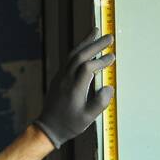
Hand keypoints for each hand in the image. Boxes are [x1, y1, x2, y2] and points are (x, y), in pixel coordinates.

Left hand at [32, 28, 115, 148]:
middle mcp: (65, 80)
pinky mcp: (58, 78)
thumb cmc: (69, 124)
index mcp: (74, 89)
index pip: (87, 68)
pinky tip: (85, 46)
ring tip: (95, 31)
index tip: (112, 58)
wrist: (48, 128)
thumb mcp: (88, 118)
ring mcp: (60, 78)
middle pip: (79, 56)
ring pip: (71, 55)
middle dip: (95, 45)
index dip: (100, 61)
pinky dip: (77, 50)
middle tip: (109, 37)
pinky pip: (67, 60)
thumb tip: (109, 87)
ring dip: (84, 43)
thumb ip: (100, 103)